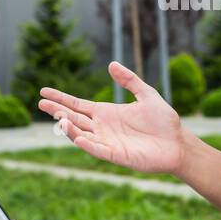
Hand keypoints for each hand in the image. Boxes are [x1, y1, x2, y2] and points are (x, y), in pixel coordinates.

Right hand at [37, 61, 185, 174]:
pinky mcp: (116, 155)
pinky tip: (76, 136)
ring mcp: (108, 142)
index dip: (61, 98)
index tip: (43, 91)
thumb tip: (111, 64)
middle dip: (57, 111)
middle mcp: (103, 128)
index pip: (78, 105)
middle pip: (74, 118)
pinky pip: (97, 149)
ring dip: (69, 128)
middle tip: (41, 103)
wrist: (178, 143)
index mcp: (107, 113)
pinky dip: (86, 144)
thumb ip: (130, 80)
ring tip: (59, 119)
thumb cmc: (164, 121)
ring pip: (81, 135)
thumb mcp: (147, 94)